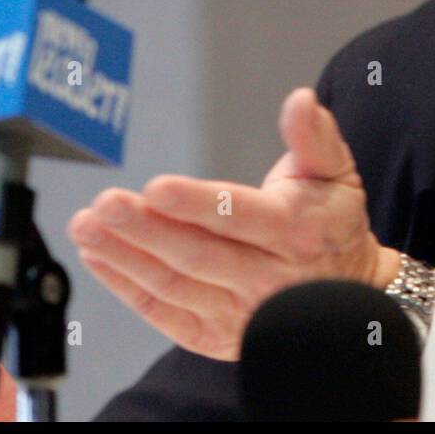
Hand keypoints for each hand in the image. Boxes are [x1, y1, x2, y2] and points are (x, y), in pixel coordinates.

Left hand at [67, 87, 400, 360]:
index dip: (196, 204)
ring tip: (86, 226)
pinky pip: (162, 312)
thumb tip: (301, 99)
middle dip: (145, 229)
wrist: (347, 295)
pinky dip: (125, 285)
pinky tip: (97, 256)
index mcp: (295, 232)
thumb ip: (314, 137)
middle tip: (104, 205)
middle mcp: (267, 278)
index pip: (240, 217)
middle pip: (197, 254)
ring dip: (124, 256)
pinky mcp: (214, 334)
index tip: (157, 188)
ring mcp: (239, 311)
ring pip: (173, 284)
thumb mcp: (337, 174)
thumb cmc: (333, 224)